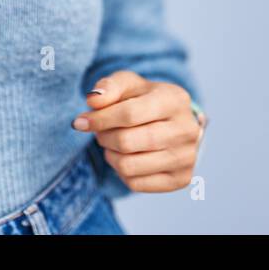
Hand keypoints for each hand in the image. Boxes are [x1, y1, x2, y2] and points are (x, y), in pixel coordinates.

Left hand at [72, 70, 206, 192]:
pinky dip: (122, 172)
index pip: (129, 114)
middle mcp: (187, 129)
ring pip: (128, 166)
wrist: (174, 122)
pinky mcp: (181, 179)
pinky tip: (127, 158)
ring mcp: (186, 157)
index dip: (100, 119)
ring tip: (113, 144)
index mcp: (175, 100)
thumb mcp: (129, 85)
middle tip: (101, 132)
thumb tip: (93, 101)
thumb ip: (109, 87)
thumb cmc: (146, 100)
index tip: (81, 122)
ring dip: (111, 155)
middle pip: (126, 142)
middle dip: (104, 137)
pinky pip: (136, 184)